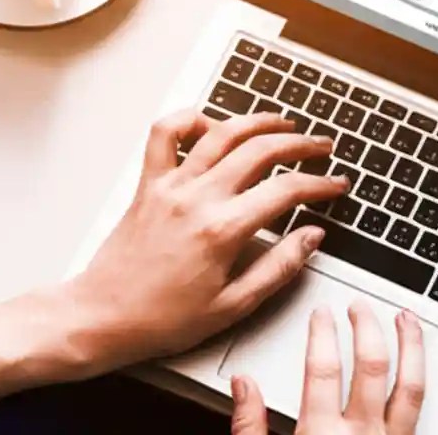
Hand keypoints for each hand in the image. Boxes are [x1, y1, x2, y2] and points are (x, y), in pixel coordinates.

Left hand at [60, 110, 347, 375]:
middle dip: (299, 144)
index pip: (286, 191)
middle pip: (260, 151)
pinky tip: (211, 124)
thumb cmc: (161, 318)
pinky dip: (190, 119)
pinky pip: (165, 134)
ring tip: (281, 122)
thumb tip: (311, 237)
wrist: (102, 318)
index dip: (320, 184)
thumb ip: (279, 267)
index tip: (335, 184)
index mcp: (222, 231)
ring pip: (220, 132)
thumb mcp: (233, 306)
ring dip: (257, 121)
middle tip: (320, 147)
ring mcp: (170, 186)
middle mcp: (197, 199)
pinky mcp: (149, 184)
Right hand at [229, 301, 437, 434]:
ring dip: (413, 349)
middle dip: (367, 329)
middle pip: (371, 367)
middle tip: (361, 307)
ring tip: (408, 321)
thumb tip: (244, 386)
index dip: (322, 335)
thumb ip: (250, 429)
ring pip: (413, 389)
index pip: (322, 370)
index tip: (323, 314)